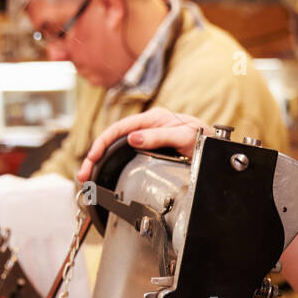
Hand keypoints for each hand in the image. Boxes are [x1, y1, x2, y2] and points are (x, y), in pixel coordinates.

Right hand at [77, 107, 207, 182]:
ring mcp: (146, 139)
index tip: (93, 157)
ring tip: (88, 178)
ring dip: (100, 163)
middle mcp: (146, 128)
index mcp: (151, 119)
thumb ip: (159, 136)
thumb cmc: (202, 137)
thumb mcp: (183, 135)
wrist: (214, 146)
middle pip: (112, 140)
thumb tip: (133, 139)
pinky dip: (111, 165)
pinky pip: (124, 156)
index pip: (118, 129)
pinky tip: (104, 174)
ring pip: (116, 149)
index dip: (102, 143)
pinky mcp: (148, 150)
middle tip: (83, 174)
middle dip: (94, 156)